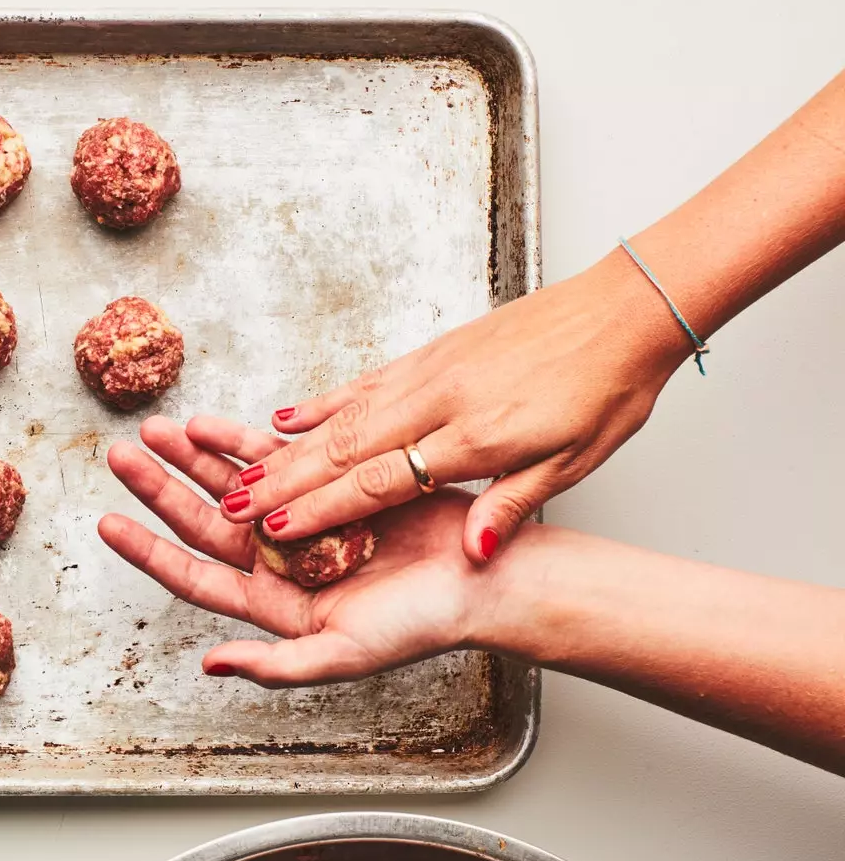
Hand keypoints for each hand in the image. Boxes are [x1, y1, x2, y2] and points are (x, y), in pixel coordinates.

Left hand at [97, 415, 501, 685]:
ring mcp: (301, 521)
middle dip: (161, 489)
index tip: (109, 523)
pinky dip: (242, 440)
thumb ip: (277, 665)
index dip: (149, 551)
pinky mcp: (329, 486)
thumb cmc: (423, 625)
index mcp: (275, 604)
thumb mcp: (345, 655)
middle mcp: (280, 562)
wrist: (484, 578)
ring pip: (232, 483)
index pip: (195, 576)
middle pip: (203, 521)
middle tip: (121, 457)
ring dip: (192, 457)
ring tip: (155, 429)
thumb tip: (211, 663)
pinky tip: (209, 422)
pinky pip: (274, 459)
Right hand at [203, 250, 691, 562]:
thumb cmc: (608, 389)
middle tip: (232, 508)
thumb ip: (511, 505)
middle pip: (344, 450)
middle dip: (283, 484)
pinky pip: (362, 383)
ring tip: (240, 473)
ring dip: (287, 450)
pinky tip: (287, 418)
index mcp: (475, 439)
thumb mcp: (575, 463)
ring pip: (342, 417)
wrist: (626, 308)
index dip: (323, 511)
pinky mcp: (431, 352)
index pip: (381, 483)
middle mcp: (439, 402)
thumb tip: (475, 552)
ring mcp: (429, 372)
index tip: (276, 534)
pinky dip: (320, 403)